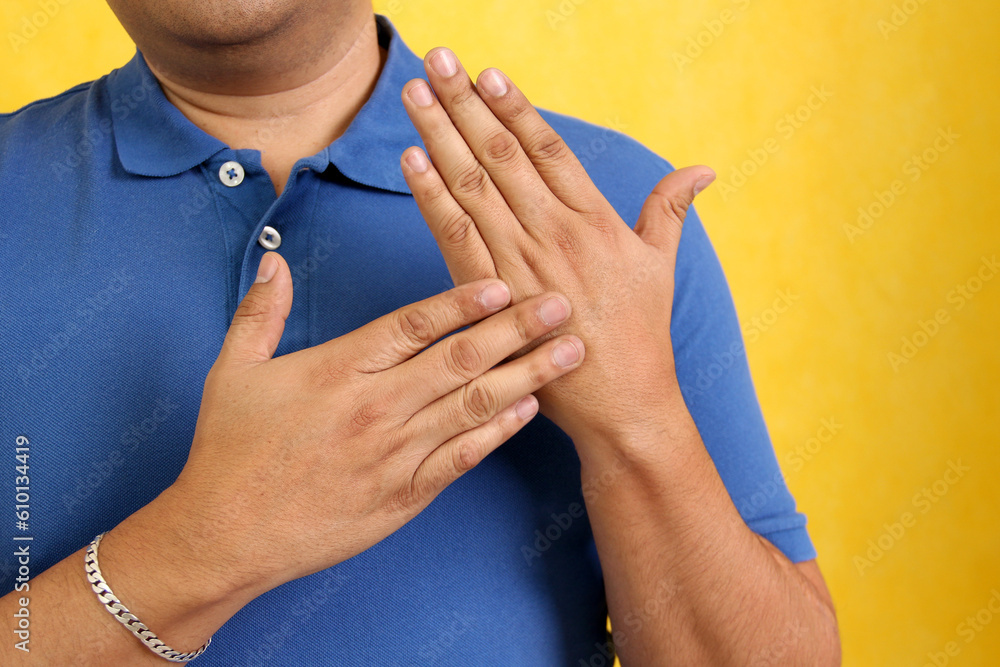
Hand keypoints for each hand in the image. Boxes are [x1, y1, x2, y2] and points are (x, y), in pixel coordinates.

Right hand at [152, 252, 584, 597]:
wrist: (226, 535)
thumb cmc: (230, 452)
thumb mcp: (233, 372)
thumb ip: (260, 312)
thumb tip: (274, 261)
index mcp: (339, 370)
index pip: (415, 325)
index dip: (465, 301)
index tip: (505, 282)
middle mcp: (376, 408)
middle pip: (460, 360)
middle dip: (518, 330)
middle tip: (562, 306)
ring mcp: (394, 454)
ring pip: (474, 406)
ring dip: (527, 376)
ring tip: (569, 353)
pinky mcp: (404, 494)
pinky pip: (463, 458)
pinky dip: (499, 433)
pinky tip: (530, 411)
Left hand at [399, 48, 714, 449]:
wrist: (623, 403)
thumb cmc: (641, 334)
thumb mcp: (661, 265)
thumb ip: (671, 209)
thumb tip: (703, 170)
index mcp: (593, 219)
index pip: (546, 148)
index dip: (515, 107)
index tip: (487, 72)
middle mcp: (554, 232)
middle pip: (500, 154)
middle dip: (464, 103)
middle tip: (435, 59)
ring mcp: (521, 263)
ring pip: (472, 186)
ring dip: (439, 135)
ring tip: (414, 93)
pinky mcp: (495, 296)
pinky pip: (456, 237)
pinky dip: (431, 198)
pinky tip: (411, 161)